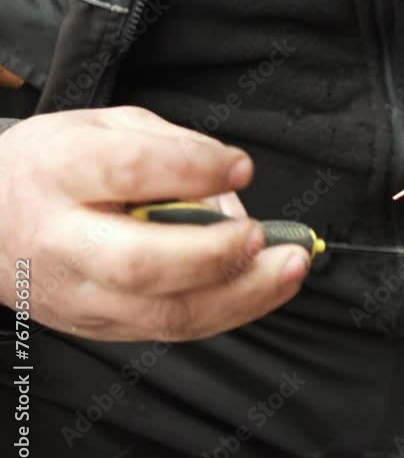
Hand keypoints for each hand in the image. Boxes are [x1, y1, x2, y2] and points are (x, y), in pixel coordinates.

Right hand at [0, 107, 309, 340]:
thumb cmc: (59, 166)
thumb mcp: (106, 128)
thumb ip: (172, 148)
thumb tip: (232, 184)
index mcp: (59, 171)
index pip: (129, 171)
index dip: (193, 169)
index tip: (241, 164)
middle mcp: (63, 240)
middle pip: (143, 262)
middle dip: (217, 253)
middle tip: (266, 237)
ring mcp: (80, 294)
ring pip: (166, 312)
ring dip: (243, 294)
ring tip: (291, 266)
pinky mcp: (102, 326)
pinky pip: (175, 329)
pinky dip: (231, 311)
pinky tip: (267, 289)